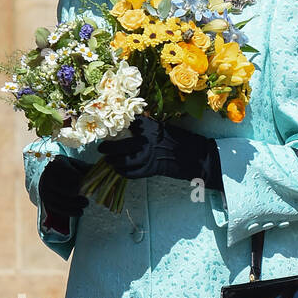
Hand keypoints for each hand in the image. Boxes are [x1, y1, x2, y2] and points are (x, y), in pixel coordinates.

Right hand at [38, 154, 89, 219]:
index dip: (84, 182)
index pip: (72, 175)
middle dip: (81, 193)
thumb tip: (105, 171)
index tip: (92, 184)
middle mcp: (48, 178)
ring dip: (78, 204)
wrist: (46, 175)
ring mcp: (46, 191)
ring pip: (64, 201)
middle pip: (69, 189)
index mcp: (56, 164)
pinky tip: (80, 212)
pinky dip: (71, 212)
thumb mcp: (75, 164)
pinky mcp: (47, 202)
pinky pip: (60, 210)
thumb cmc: (65, 168)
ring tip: (86, 203)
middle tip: (88, 195)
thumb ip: (87, 168)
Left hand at [97, 115, 222, 188]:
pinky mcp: (151, 170)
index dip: (116, 126)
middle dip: (109, 148)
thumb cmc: (181, 140)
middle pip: (121, 145)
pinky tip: (119, 170)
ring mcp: (149, 156)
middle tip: (101, 148)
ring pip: (124, 161)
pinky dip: (124, 172)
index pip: (128, 124)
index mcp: (151, 127)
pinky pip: (132, 173)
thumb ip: (146, 128)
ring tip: (108, 160)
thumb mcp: (163, 128)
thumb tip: (130, 127)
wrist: (196, 155)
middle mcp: (148, 141)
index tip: (108, 128)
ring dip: (114, 162)